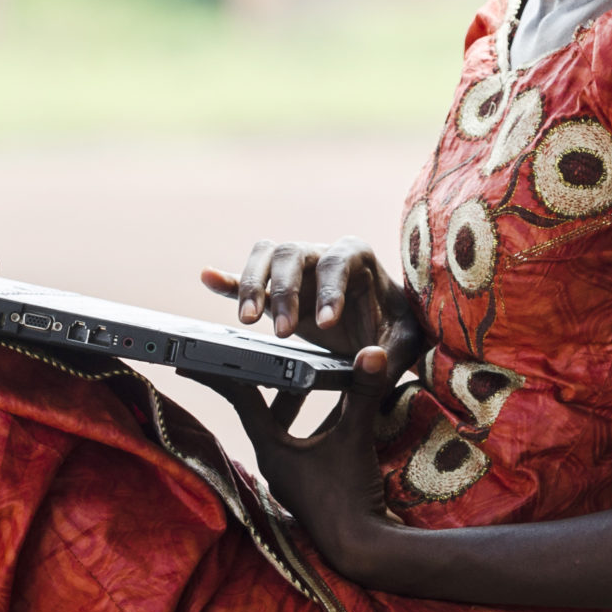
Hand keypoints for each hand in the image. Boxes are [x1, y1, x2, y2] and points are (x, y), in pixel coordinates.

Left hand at [191, 347, 403, 579]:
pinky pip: (301, 445)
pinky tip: (330, 414)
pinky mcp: (309, 487)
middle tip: (256, 355)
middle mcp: (274, 463)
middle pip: (261, 412)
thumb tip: (374, 352)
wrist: (364, 551)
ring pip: (282, 429)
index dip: (219, 372)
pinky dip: (309, 425)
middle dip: (262, 383)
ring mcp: (290, 477)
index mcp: (271, 450)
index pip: (240, 400)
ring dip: (291, 404)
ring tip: (302, 378)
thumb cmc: (349, 496)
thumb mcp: (355, 437)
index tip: (192, 355)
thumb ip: (362, 393)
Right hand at [200, 236, 422, 370]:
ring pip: (265, 256)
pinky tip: (208, 278)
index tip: (326, 324)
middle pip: (294, 253)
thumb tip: (370, 358)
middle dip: (285, 291)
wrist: (378, 330)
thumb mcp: (403, 343)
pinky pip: (243, 276)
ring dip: (254, 286)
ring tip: (248, 321)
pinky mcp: (272, 288)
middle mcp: (321, 254)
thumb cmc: (394, 330)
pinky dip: (227, 279)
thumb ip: (391, 354)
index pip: (338, 263)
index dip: (330, 290)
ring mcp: (294, 269)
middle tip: (283, 333)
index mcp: (356, 257)